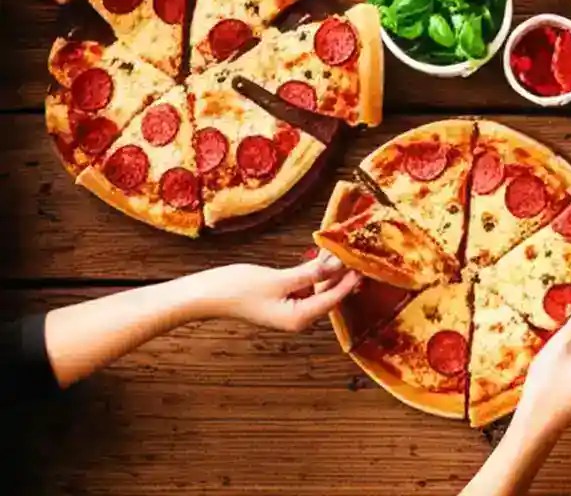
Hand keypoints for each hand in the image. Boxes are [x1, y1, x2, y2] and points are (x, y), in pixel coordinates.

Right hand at [190, 251, 360, 331]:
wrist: (205, 295)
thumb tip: (337, 265)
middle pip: (328, 296)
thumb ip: (311, 273)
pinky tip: (320, 258)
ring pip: (318, 290)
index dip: (350, 280)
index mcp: (299, 318)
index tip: (364, 263)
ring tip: (341, 252)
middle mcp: (298, 318)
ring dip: (328, 273)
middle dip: (341, 276)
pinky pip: (306, 288)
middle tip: (355, 253)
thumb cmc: (237, 289)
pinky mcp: (282, 301)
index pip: (334, 298)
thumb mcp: (279, 279)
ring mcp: (289, 311)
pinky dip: (313, 274)